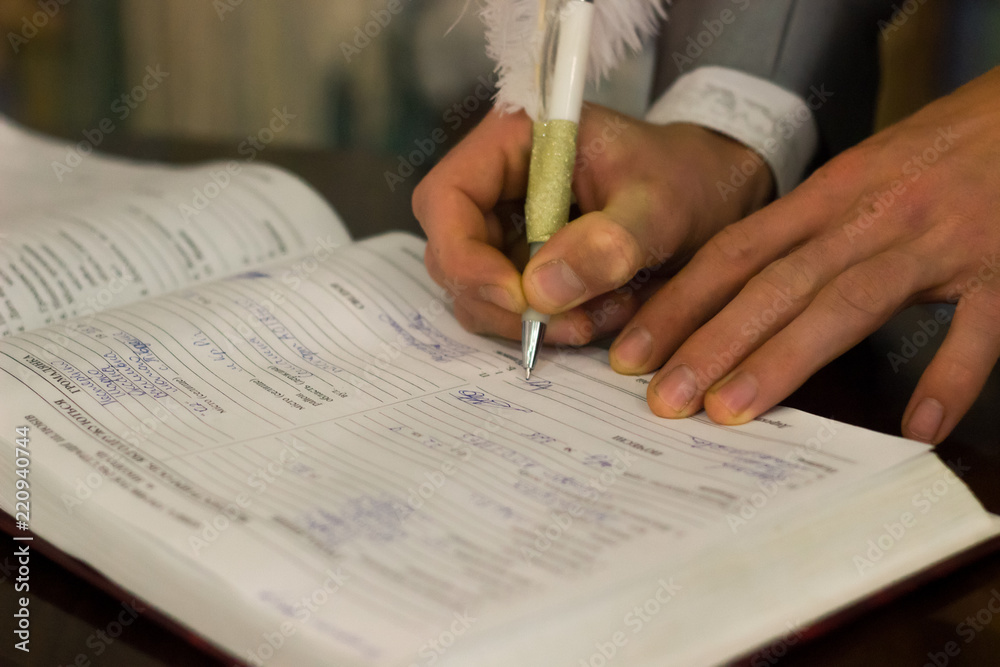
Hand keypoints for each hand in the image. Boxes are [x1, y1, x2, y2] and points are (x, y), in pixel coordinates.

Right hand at [413, 103, 772, 344]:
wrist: (714, 197)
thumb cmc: (688, 180)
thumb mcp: (659, 207)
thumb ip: (607, 245)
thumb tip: (539, 292)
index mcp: (512, 142)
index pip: (445, 199)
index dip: (464, 256)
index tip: (517, 300)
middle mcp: (496, 185)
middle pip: (454, 256)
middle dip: (506, 302)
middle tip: (570, 326)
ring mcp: (506, 229)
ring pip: (482, 294)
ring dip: (537, 320)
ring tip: (604, 314)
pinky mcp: (525, 265)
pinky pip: (516, 311)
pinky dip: (557, 324)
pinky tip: (604, 312)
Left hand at [610, 67, 999, 443]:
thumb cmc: (932, 153)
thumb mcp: (854, 178)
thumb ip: (800, 233)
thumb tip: (730, 296)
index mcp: (828, 195)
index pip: (735, 253)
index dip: (678, 304)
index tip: (631, 353)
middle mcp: (869, 217)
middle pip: (776, 284)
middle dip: (712, 343)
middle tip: (663, 400)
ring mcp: (935, 242)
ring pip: (847, 303)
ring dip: (785, 360)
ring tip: (732, 410)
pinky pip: (977, 328)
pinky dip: (949, 377)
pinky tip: (917, 427)